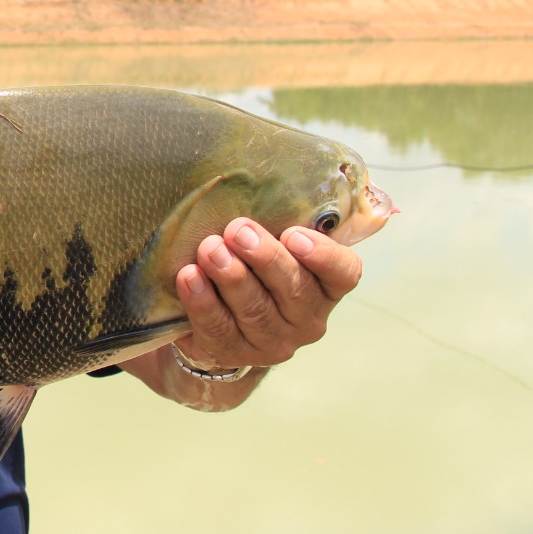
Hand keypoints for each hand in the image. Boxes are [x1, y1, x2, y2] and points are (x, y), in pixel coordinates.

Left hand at [172, 216, 363, 369]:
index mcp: (325, 287)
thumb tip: (258, 179)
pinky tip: (189, 277)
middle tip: (238, 230)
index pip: (343, 273)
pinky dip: (202, 301)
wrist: (215, 324)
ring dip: (231, 276)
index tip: (294, 234)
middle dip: (265, 257)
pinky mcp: (232, 353)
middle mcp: (306, 319)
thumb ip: (277, 223)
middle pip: (294, 289)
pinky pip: (218, 329)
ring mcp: (271, 342)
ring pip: (255, 310)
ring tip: (210, 249)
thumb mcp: (271, 245)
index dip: (323, 256)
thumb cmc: (251, 268)